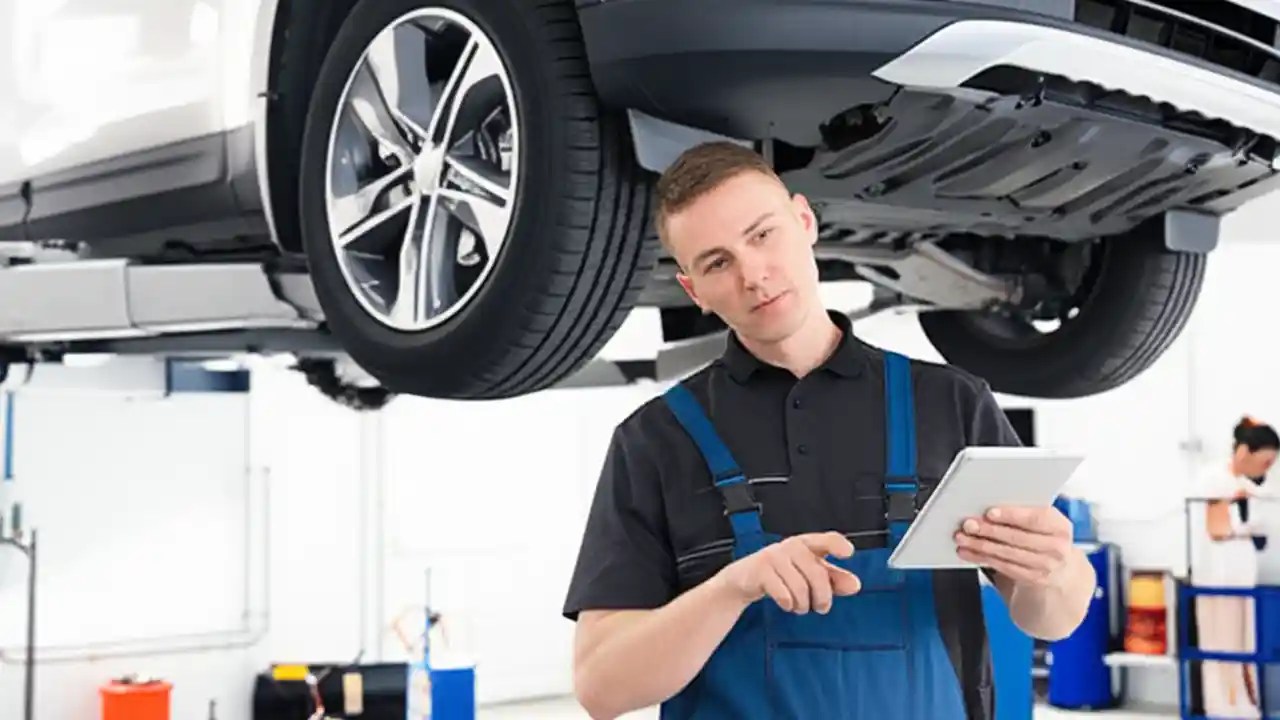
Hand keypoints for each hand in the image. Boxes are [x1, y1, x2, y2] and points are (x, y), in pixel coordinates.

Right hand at [715, 532, 861, 613]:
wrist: (744, 580)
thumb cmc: (781, 574)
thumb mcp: (809, 576)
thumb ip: (833, 580)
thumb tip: (854, 584)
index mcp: (807, 544)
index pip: (827, 539)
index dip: (838, 545)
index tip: (848, 553)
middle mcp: (792, 546)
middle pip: (818, 574)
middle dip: (822, 596)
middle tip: (820, 607)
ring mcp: (774, 556)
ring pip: (801, 587)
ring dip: (803, 604)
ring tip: (800, 606)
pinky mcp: (760, 569)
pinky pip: (783, 593)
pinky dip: (788, 604)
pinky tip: (786, 604)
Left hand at [954, 506, 1073, 586]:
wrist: (1061, 570)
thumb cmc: (1044, 537)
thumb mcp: (1043, 523)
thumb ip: (1023, 512)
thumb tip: (989, 503)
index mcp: (1059, 526)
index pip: (1035, 518)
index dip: (1011, 515)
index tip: (990, 512)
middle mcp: (1056, 547)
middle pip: (1017, 537)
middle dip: (989, 530)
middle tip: (968, 524)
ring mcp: (1045, 565)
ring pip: (1007, 553)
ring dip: (980, 545)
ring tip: (962, 538)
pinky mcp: (1031, 579)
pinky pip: (1002, 566)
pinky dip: (981, 558)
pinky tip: (968, 552)